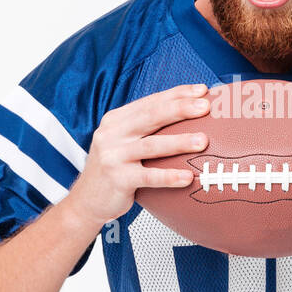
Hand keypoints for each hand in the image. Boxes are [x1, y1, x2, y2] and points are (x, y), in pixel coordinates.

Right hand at [63, 83, 210, 229]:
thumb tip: (188, 116)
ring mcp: (113, 156)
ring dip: (179, 142)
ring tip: (203, 141)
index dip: (177, 94)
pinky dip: (169, 177)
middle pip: (151, 116)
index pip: (151, 102)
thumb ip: (146, 129)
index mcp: (116, 120)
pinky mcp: (118, 179)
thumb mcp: (123, 142)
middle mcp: (112, 133)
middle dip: (180, 108)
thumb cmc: (115, 169)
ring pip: (151, 145)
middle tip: (205, 106)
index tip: (202, 90)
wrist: (86, 201)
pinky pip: (148, 177)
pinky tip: (188, 177)